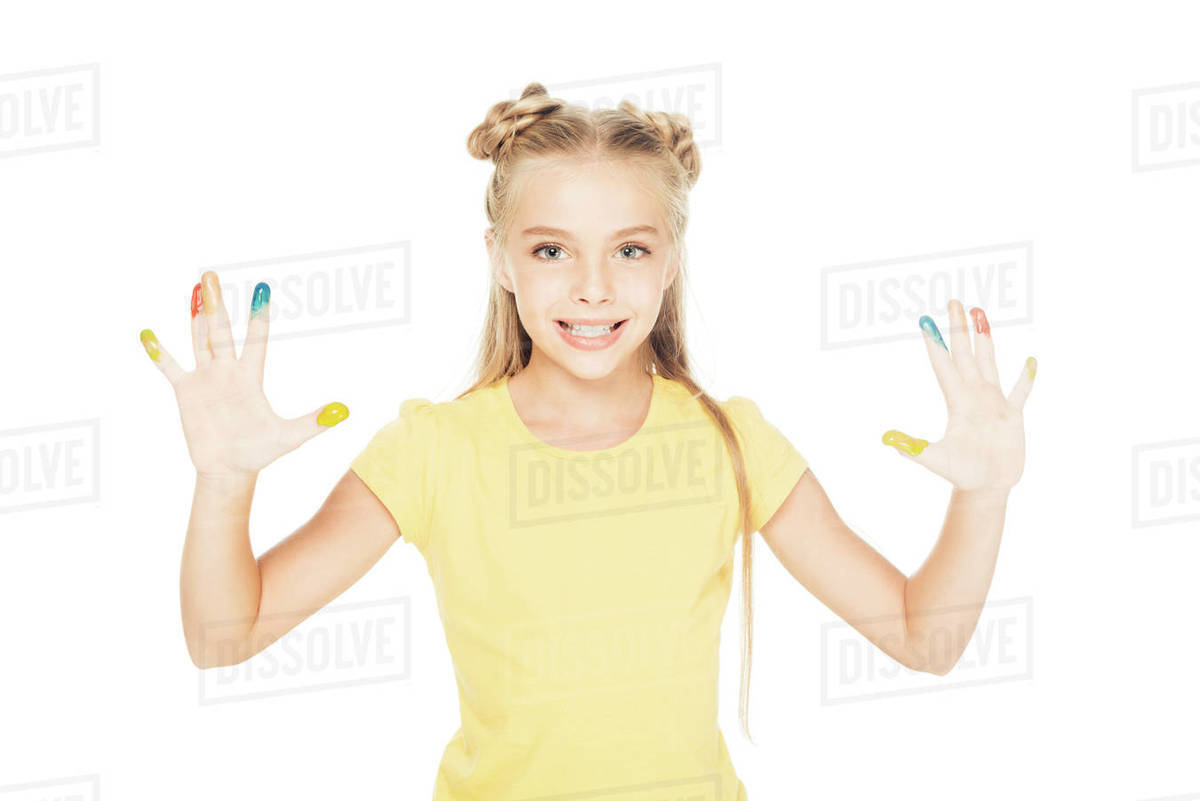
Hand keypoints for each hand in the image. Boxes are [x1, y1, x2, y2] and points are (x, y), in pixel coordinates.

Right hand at [139, 271, 347, 478]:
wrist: (229, 470)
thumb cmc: (260, 452)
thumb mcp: (290, 436)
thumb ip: (315, 422)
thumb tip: (346, 411)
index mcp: (250, 377)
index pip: (256, 339)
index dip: (258, 315)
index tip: (262, 288)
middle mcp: (227, 371)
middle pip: (220, 331)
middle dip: (216, 304)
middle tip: (211, 274)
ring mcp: (206, 379)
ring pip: (199, 340)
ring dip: (196, 316)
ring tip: (195, 290)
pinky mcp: (186, 391)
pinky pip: (170, 367)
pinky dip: (159, 352)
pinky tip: (148, 334)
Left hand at [881, 299, 1033, 492]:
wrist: (985, 488)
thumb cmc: (960, 473)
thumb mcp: (935, 460)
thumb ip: (915, 449)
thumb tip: (890, 442)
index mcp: (956, 402)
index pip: (944, 365)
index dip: (936, 344)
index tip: (926, 320)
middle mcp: (973, 396)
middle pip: (966, 354)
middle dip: (960, 328)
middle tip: (954, 301)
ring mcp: (994, 403)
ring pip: (989, 362)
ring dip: (986, 339)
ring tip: (981, 313)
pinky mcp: (1012, 415)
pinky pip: (1020, 391)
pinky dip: (1026, 377)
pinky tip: (1030, 360)